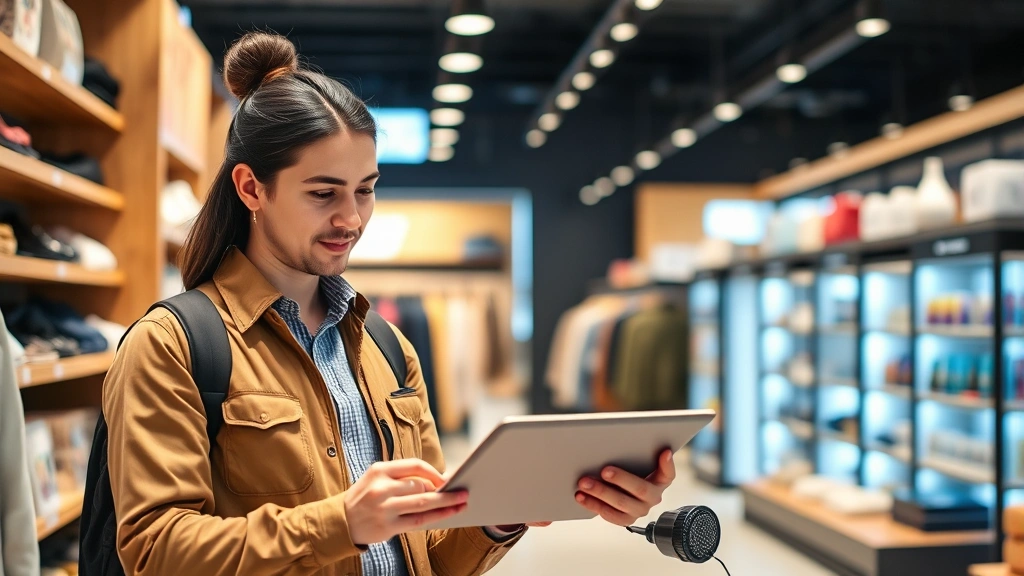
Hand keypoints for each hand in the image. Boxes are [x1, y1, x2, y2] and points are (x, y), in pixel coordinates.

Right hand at [344, 459, 467, 545]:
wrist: (339, 521)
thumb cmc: (364, 497)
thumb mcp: (376, 478)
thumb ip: (401, 478)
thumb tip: (435, 482)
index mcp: (379, 470)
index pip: (414, 465)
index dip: (434, 471)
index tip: (447, 478)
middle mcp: (382, 488)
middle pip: (421, 485)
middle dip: (443, 489)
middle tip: (462, 490)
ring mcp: (384, 508)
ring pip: (423, 502)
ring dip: (446, 502)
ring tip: (462, 501)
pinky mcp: (387, 526)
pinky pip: (418, 520)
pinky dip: (436, 517)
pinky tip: (448, 515)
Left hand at [574, 449, 674, 526]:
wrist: (624, 491)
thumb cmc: (632, 470)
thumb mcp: (639, 461)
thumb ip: (642, 453)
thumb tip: (656, 447)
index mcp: (660, 481)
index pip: (668, 474)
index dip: (667, 465)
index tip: (664, 453)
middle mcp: (652, 498)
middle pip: (640, 489)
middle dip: (621, 479)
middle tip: (604, 471)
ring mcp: (639, 510)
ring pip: (621, 504)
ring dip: (601, 493)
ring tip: (584, 483)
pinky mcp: (625, 519)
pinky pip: (609, 515)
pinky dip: (593, 505)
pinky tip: (581, 496)